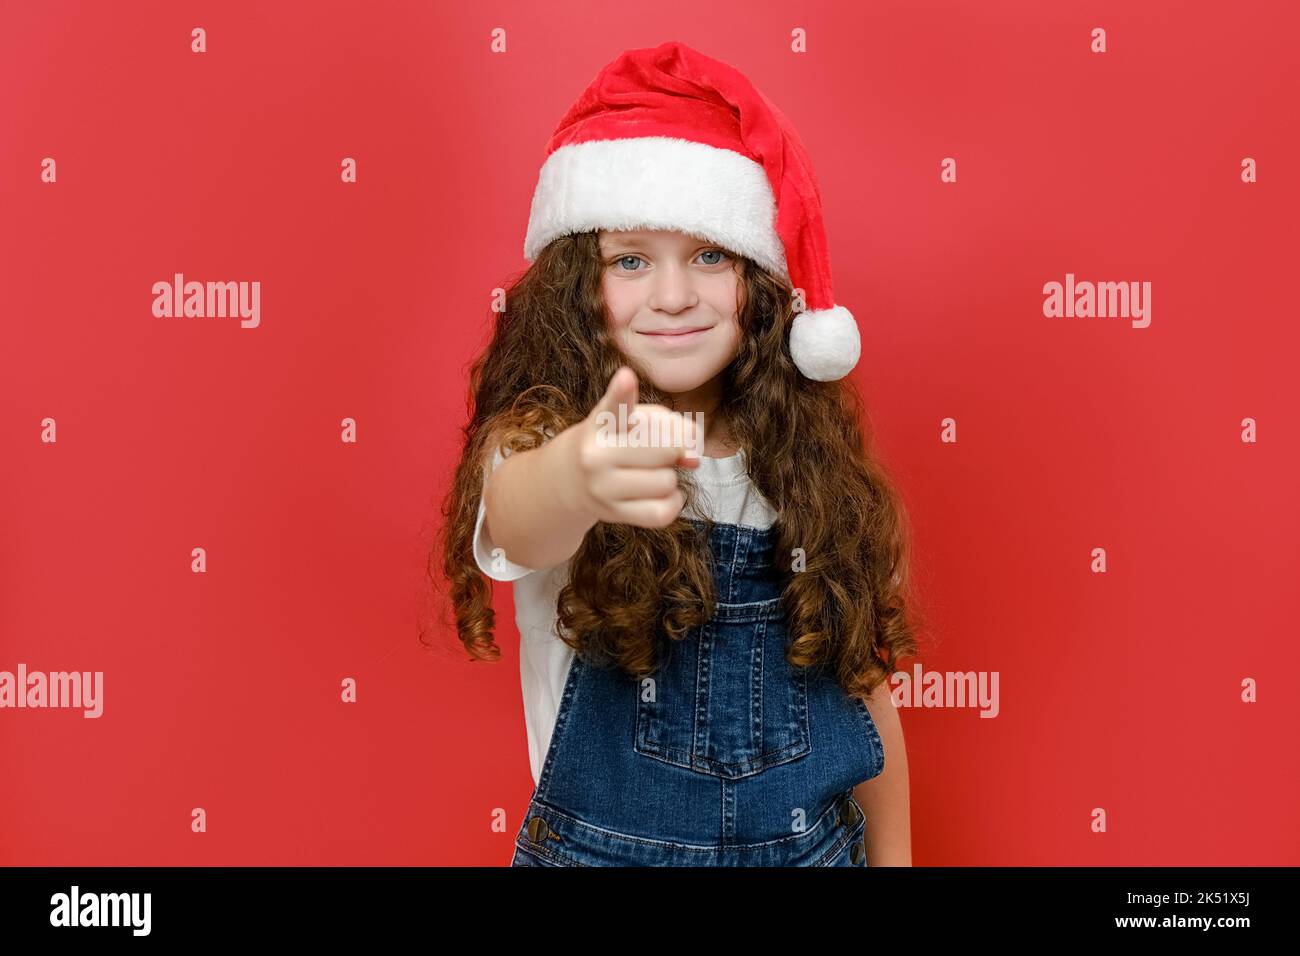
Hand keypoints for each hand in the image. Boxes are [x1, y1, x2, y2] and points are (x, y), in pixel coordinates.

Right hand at [556, 366, 702, 528]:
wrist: (573, 478)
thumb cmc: (618, 441)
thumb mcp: (639, 421)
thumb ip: (675, 427)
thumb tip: (695, 458)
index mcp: (601, 424)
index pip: (613, 407)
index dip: (622, 392)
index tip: (626, 377)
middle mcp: (595, 455)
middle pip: (665, 450)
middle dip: (672, 450)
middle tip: (656, 452)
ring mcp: (601, 488)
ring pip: (666, 482)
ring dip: (669, 477)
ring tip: (651, 472)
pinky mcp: (612, 514)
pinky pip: (663, 512)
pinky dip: (672, 502)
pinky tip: (662, 493)